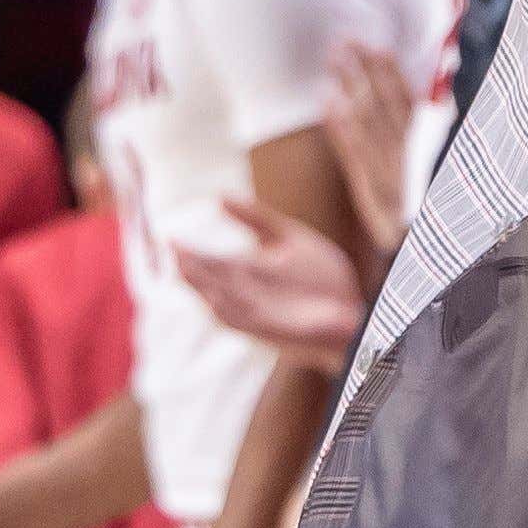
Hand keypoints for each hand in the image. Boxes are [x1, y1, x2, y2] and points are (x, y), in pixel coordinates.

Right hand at [174, 196, 365, 371]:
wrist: (357, 310)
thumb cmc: (324, 279)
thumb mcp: (289, 238)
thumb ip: (256, 219)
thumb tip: (218, 197)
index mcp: (249, 272)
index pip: (213, 261)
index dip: (192, 252)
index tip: (170, 237)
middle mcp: (248, 294)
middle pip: (213, 280)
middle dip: (193, 267)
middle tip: (172, 249)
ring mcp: (260, 313)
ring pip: (222, 300)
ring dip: (204, 287)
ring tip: (184, 269)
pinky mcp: (276, 330)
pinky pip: (246, 321)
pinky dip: (230, 310)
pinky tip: (214, 299)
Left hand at [328, 45, 414, 262]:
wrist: (420, 263)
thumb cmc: (424, 220)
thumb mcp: (429, 181)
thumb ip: (424, 146)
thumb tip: (426, 108)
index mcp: (421, 151)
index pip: (407, 103)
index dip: (393, 74)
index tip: (379, 47)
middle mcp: (406, 155)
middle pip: (385, 104)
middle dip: (366, 71)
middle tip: (346, 41)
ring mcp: (388, 171)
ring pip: (369, 120)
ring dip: (352, 87)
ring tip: (333, 60)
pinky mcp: (371, 190)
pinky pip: (356, 153)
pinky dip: (342, 127)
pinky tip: (328, 104)